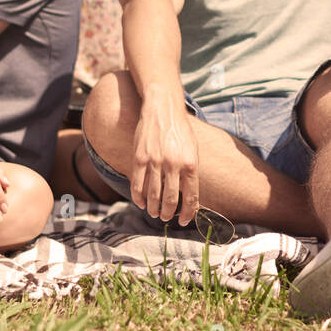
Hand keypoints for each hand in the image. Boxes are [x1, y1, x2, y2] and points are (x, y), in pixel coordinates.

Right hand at [130, 102, 199, 225]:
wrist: (163, 109)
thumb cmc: (180, 131)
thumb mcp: (193, 150)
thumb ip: (191, 171)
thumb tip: (190, 195)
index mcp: (191, 163)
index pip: (191, 196)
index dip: (187, 213)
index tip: (183, 221)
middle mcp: (174, 164)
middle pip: (171, 199)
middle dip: (169, 213)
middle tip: (166, 218)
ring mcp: (156, 161)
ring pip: (153, 195)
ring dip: (153, 208)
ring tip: (154, 213)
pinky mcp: (140, 158)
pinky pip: (138, 184)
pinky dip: (138, 198)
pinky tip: (140, 203)